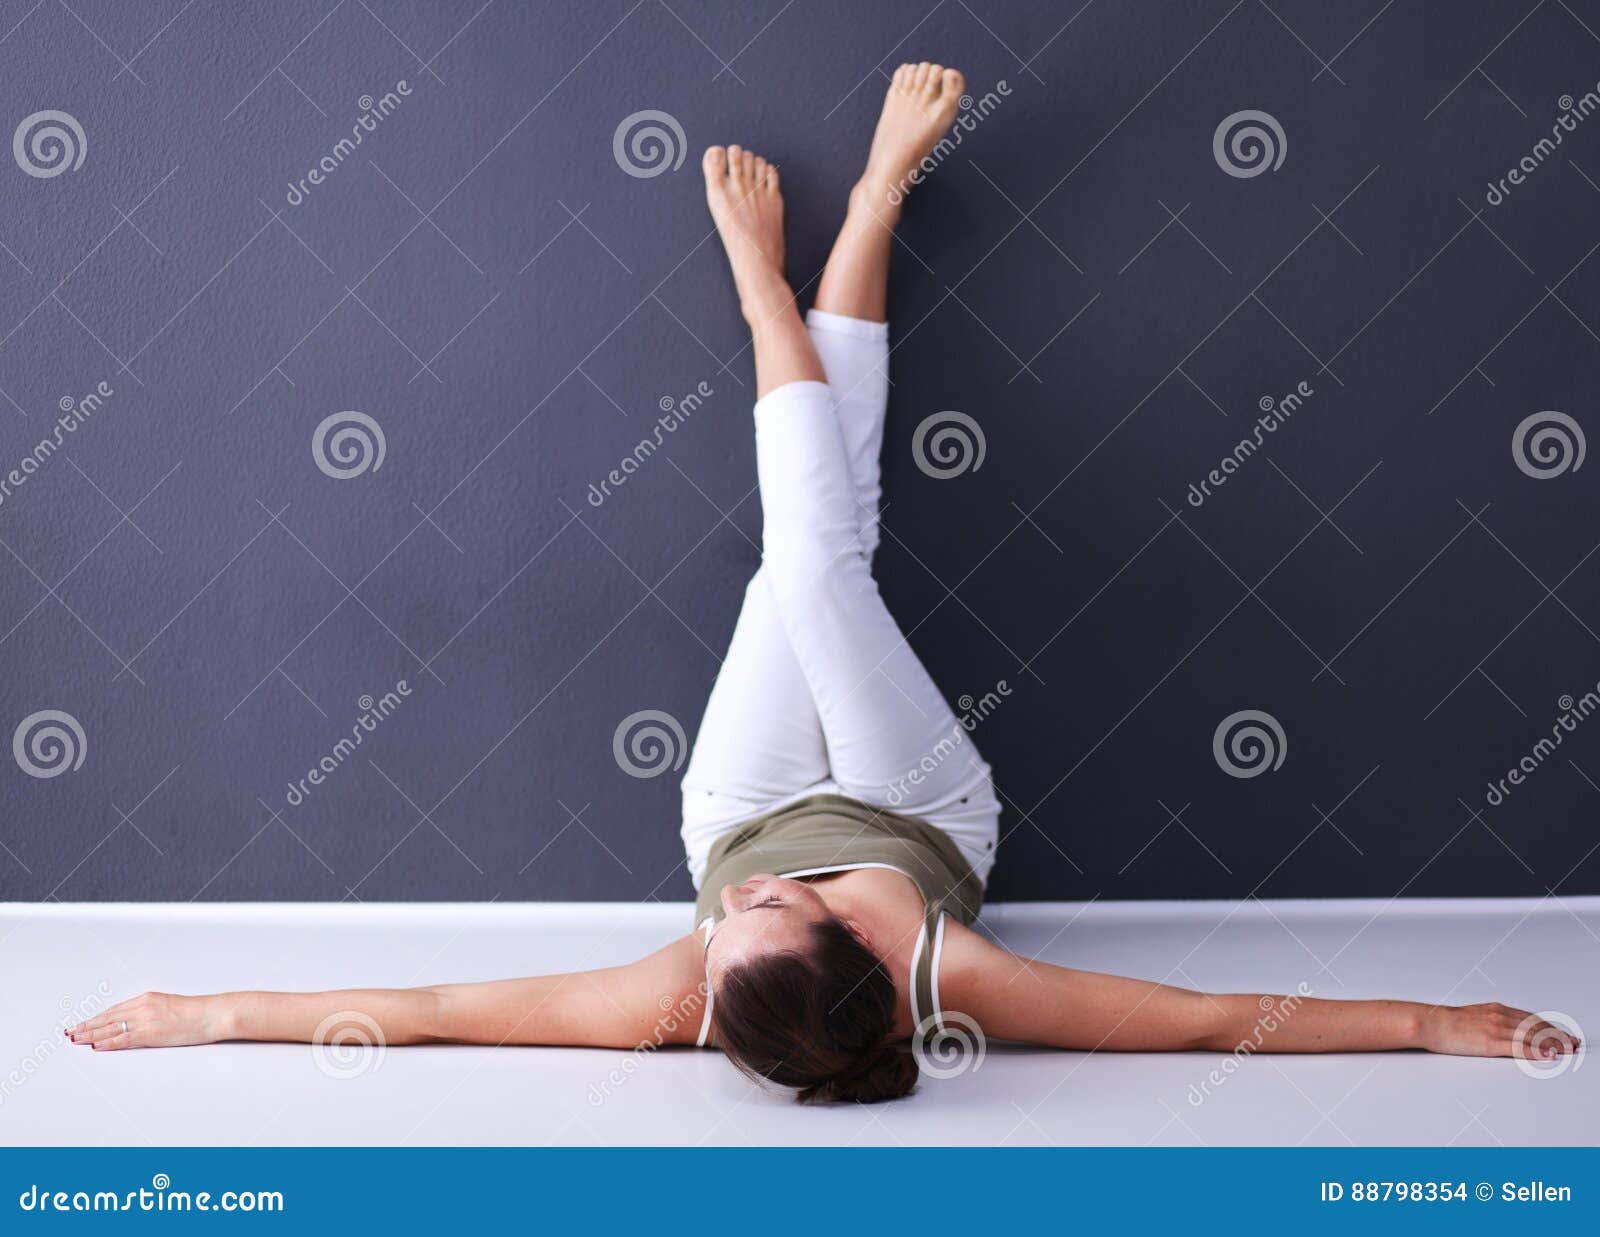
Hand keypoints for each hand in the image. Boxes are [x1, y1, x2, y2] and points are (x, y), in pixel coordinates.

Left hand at [68, 992, 230, 1050]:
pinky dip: (107, 1043)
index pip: (115, 1010)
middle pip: (108, 1018)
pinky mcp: (150, 1033)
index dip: (97, 1018)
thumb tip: (141, 1024)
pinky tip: (96, 1046)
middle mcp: (143, 1006)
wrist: (213, 1014)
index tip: (85, 1023)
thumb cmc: (199, 1012)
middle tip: (71, 1032)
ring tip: (76, 1040)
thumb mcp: (172, 1006)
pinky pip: (122, 1039)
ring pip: (110, 1028)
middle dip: (88, 1026)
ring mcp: (145, 1019)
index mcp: (148, 998)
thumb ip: (153, 1012)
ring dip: (91, 1035)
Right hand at [1420, 1002, 1580, 1060]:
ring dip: (1554, 1044)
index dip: (1550, 1027)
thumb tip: (1504, 1029)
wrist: (1430, 1023)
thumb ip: (1492, 1021)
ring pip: (1533, 1036)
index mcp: (1496, 1010)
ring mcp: (1496, 1029)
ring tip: (1568, 1050)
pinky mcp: (1490, 1042)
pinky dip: (1537, 1051)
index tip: (1562, 1034)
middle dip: (1558, 1036)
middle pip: (1537, 1027)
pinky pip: (1520, 1048)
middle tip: (1573, 1043)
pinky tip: (1548, 1055)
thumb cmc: (1446, 1022)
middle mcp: (1500, 1016)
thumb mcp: (1473, 1016)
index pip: (1531, 1018)